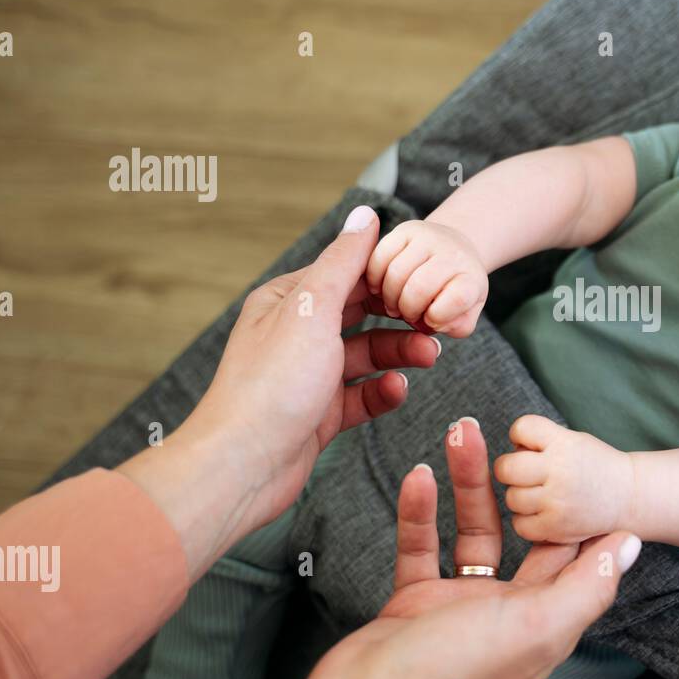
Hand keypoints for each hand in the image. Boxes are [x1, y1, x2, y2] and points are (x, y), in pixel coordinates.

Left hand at [120, 205, 440, 574]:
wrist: (243, 464)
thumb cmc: (272, 384)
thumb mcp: (313, 309)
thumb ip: (344, 262)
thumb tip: (366, 214)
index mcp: (287, 300)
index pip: (345, 273)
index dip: (386, 276)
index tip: (424, 280)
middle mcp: (296, 334)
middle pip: (360, 315)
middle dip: (400, 318)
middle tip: (435, 323)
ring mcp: (308, 376)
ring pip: (366, 356)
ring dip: (399, 355)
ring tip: (429, 357)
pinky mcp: (319, 414)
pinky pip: (361, 395)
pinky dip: (383, 392)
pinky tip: (397, 391)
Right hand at [289, 417, 640, 678]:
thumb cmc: (455, 672)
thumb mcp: (537, 626)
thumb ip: (587, 585)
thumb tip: (630, 544)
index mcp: (541, 619)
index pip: (569, 553)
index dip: (573, 507)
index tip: (575, 462)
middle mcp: (504, 611)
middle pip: (518, 533)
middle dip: (516, 484)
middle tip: (509, 439)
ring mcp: (457, 605)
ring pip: (469, 531)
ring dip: (465, 484)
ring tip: (460, 434)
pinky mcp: (414, 601)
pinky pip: (421, 546)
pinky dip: (419, 511)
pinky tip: (418, 475)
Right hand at [365, 219, 488, 337]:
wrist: (453, 250)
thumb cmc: (456, 290)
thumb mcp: (465, 313)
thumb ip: (455, 326)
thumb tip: (432, 322)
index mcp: (472, 278)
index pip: (458, 299)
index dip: (437, 317)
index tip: (430, 320)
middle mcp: (454, 253)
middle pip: (419, 288)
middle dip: (407, 310)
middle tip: (406, 315)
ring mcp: (429, 238)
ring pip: (396, 273)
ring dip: (389, 297)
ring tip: (394, 305)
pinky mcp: (405, 229)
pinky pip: (379, 257)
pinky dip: (375, 279)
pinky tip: (380, 289)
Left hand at [494, 415, 634, 543]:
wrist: (628, 497)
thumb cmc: (593, 465)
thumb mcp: (572, 439)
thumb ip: (538, 441)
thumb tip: (505, 451)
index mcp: (565, 443)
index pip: (521, 428)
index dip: (521, 436)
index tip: (532, 445)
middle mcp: (560, 470)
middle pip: (506, 467)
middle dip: (511, 469)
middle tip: (528, 474)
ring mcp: (558, 501)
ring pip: (512, 498)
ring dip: (521, 497)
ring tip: (542, 495)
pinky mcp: (558, 528)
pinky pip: (521, 525)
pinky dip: (527, 522)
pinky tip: (543, 514)